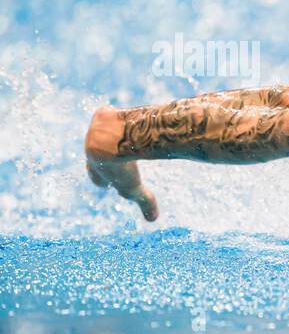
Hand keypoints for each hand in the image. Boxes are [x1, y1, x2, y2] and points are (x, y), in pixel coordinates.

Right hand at [85, 106, 158, 220]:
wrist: (112, 141)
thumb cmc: (122, 167)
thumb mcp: (134, 187)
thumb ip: (144, 201)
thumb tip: (153, 219)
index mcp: (97, 168)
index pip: (97, 178)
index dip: (102, 180)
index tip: (106, 183)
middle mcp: (91, 150)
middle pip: (95, 156)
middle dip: (101, 158)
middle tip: (109, 158)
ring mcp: (94, 131)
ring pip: (101, 133)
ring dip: (110, 135)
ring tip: (121, 135)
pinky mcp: (101, 115)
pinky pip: (105, 114)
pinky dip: (112, 115)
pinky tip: (124, 115)